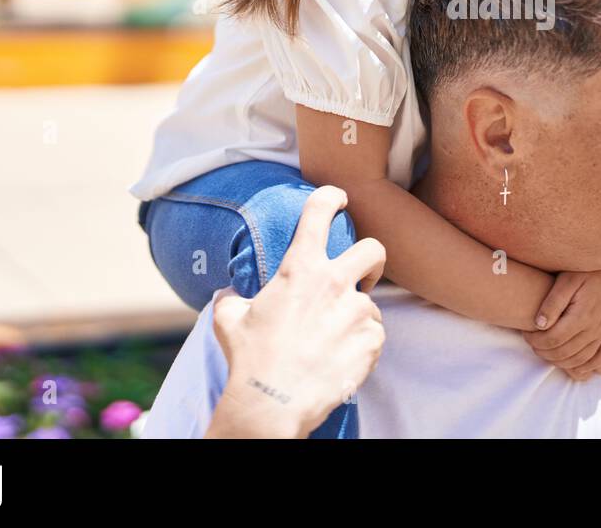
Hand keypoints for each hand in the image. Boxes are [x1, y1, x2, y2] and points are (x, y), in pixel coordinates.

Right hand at [205, 186, 386, 437]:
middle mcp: (334, 283)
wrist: (273, 402)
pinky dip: (362, 345)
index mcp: (300, 269)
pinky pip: (375, 335)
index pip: (320, 213)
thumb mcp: (230, 321)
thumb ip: (231, 299)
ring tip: (334, 340)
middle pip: (373, 250)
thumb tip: (225, 295)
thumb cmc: (250, 359)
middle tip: (362, 276)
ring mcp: (357, 311)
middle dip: (371, 260)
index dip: (332, 198)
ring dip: (357, 317)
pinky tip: (341, 358)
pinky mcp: (371, 340)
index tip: (340, 199)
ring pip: (371, 303)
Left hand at [521, 265, 600, 380]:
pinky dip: (586, 367)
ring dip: (561, 362)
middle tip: (532, 343)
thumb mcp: (567, 278)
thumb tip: (538, 325)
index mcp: (583, 315)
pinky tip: (573, 365)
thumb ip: (553, 302)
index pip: (553, 340)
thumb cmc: (589, 267)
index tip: (526, 333)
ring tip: (547, 351)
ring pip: (581, 360)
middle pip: (565, 353)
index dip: (535, 341)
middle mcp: (596, 328)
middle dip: (544, 352)